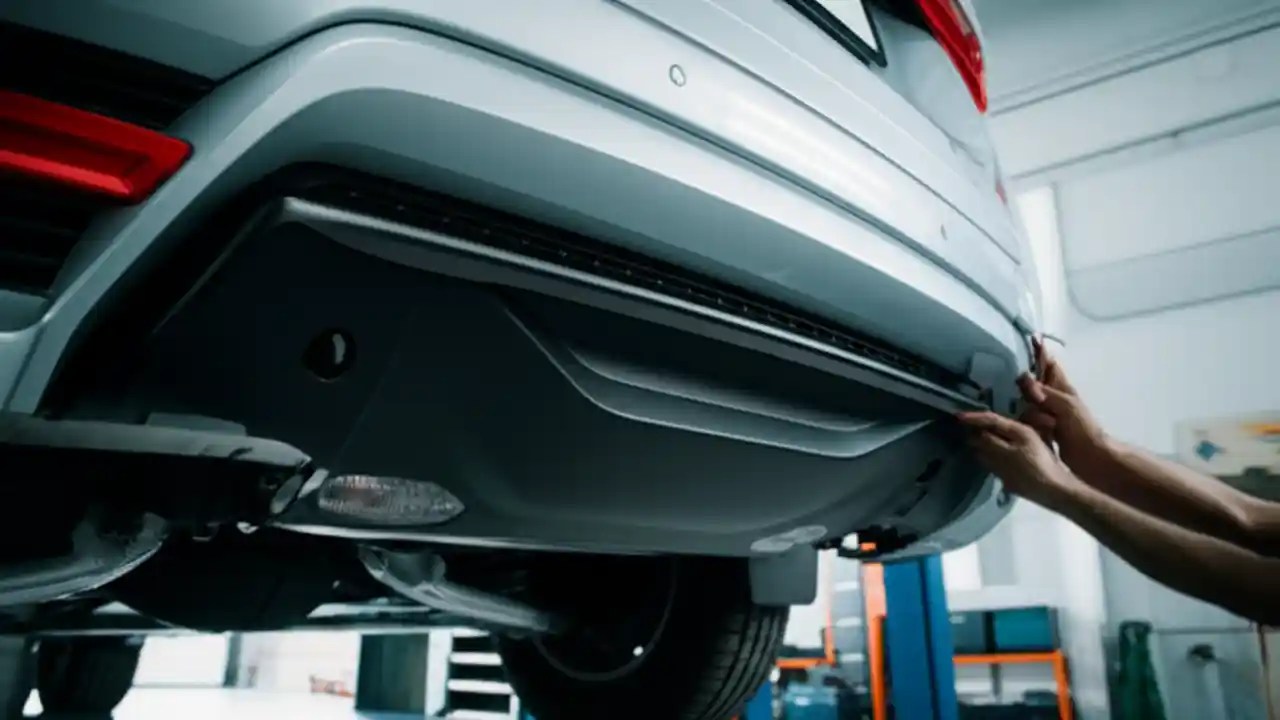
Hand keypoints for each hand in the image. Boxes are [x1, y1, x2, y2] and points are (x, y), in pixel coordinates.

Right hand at [958, 411, 1078, 508]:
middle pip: (993, 427)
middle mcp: (1020, 435)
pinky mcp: (1022, 461)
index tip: (957, 416)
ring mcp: (1021, 448)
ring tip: (966, 440)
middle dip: (977, 427)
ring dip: (982, 439)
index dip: (974, 417)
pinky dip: (990, 452)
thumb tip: (975, 435)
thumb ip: (992, 443)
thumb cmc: (1035, 472)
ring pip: (996, 439)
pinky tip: (982, 456)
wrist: (1057, 492)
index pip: (991, 419)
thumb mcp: (1010, 456)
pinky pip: (1001, 452)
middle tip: (958, 428)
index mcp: (1019, 430)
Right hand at [1017, 338, 1110, 476]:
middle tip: (1012, 371)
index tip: (1033, 336)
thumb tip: (1023, 378)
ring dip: (1030, 408)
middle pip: (1035, 381)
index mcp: (1061, 388)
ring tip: (1033, 413)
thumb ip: (1044, 392)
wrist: (1090, 455)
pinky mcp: (1042, 428)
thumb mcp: (1065, 405)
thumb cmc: (1082, 427)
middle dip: (1026, 378)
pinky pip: (1027, 419)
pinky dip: (1026, 419)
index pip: (1049, 364)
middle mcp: (1052, 397)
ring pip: (1028, 402)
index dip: (1040, 351)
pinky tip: (1021, 421)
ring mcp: (1047, 413)